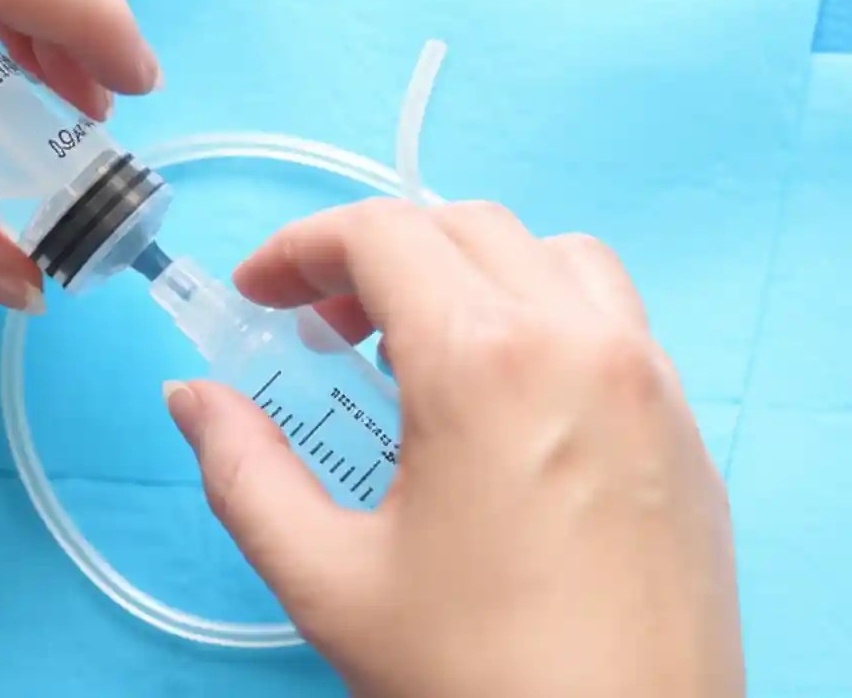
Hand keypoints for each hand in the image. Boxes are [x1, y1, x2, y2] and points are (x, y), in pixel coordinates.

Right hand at [165, 199, 742, 696]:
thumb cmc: (475, 680)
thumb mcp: (327, 580)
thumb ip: (243, 472)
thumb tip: (193, 399)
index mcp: (486, 364)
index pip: (382, 235)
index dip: (299, 248)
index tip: (258, 295)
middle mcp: (582, 344)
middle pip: (463, 227)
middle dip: (375, 256)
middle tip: (321, 329)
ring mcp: (652, 381)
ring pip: (550, 257)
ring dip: (468, 271)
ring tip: (418, 352)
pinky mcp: (687, 430)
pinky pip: (611, 319)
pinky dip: (541, 313)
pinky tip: (504, 401)